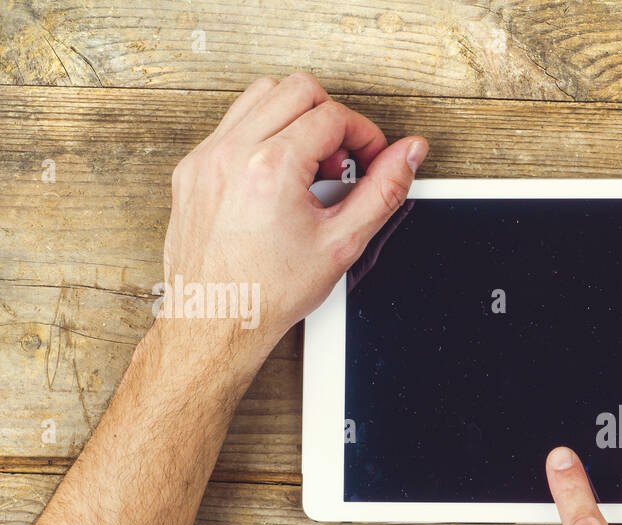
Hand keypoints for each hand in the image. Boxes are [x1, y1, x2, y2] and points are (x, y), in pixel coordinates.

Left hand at [159, 73, 426, 381]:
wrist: (217, 320)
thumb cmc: (269, 292)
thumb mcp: (342, 242)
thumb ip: (384, 191)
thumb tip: (410, 154)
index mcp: (271, 167)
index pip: (333, 115)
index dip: (366, 135)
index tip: (372, 161)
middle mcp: (233, 153)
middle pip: (297, 89)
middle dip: (332, 119)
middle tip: (342, 162)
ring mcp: (207, 158)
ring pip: (261, 96)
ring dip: (296, 120)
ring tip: (310, 167)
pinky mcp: (193, 169)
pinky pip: (233, 125)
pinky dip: (264, 136)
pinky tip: (279, 177)